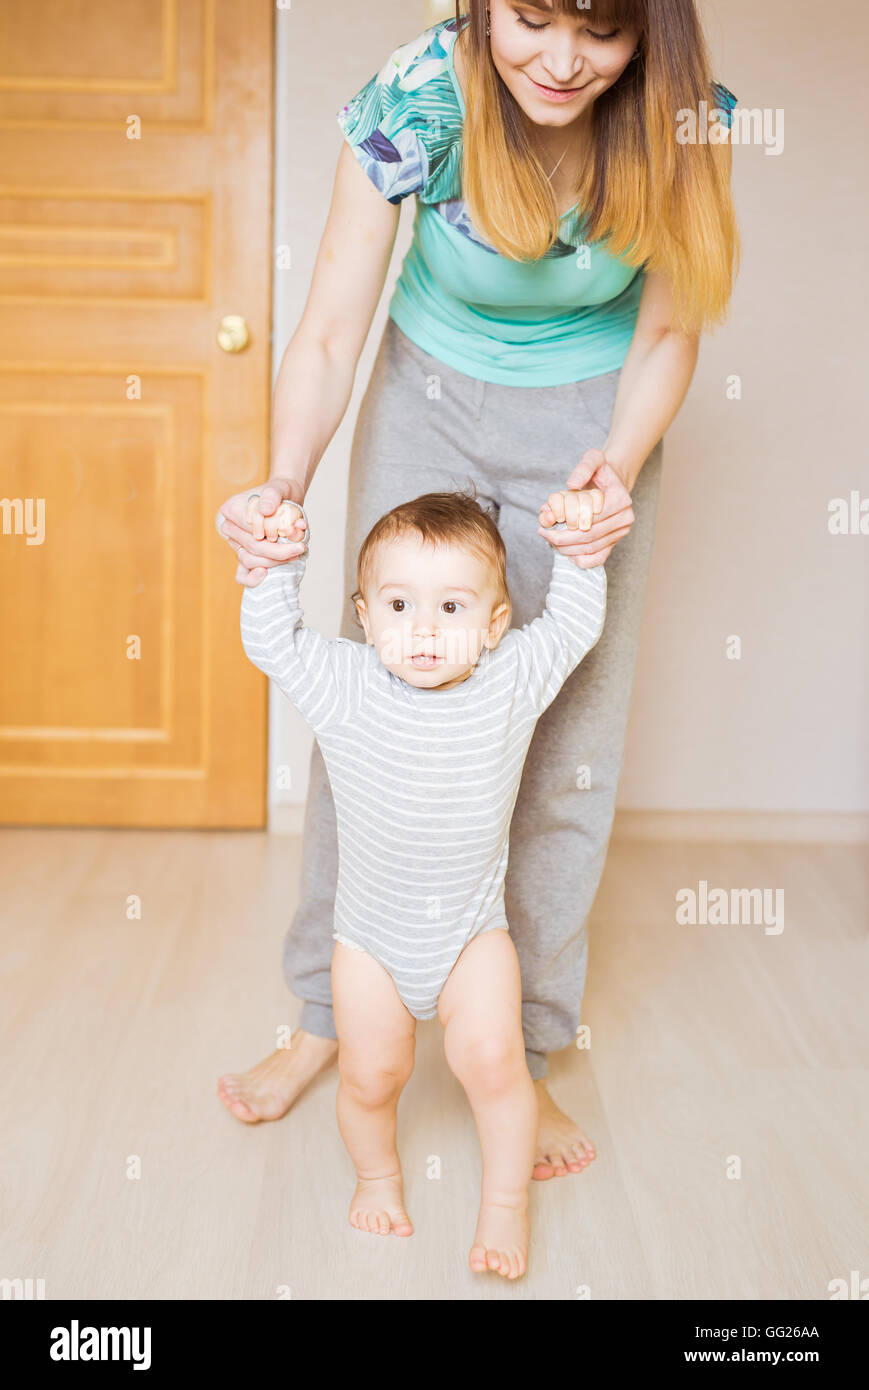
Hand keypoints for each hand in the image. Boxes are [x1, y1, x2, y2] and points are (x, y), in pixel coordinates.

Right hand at [215, 480, 306, 586]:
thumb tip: (265, 510)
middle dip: (278, 551)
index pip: (249, 528)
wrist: (285, 501)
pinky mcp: (244, 557)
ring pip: (250, 560)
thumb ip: (272, 494)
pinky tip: (265, 575)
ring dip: (274, 561)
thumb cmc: (281, 494)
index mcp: (231, 509)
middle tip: (300, 548)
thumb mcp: (280, 488)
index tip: (290, 532)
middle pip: (252, 546)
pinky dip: (253, 579)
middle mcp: (230, 528)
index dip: (270, 534)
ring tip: (294, 554)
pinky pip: (242, 575)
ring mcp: (236, 545)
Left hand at [538, 448, 634, 567]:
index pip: (590, 517)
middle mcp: (625, 518)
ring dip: (567, 548)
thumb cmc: (600, 472)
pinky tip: (565, 552)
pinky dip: (579, 559)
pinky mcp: (615, 543)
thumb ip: (583, 467)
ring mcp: (621, 533)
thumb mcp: (593, 459)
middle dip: (562, 538)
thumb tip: (572, 483)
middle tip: (544, 533)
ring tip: (550, 540)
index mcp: (621, 499)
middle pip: (589, 536)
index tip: (547, 521)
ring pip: (591, 548)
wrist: (612, 484)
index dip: (566, 521)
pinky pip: (597, 559)